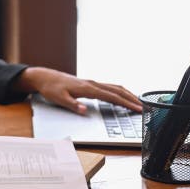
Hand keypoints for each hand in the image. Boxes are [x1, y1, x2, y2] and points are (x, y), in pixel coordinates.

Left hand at [15, 67, 141, 113]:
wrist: (44, 77)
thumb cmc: (51, 88)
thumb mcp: (59, 99)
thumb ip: (72, 105)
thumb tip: (83, 111)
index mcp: (87, 88)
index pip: (111, 96)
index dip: (126, 103)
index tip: (137, 108)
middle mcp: (92, 84)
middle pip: (117, 90)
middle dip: (131, 98)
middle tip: (144, 107)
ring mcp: (91, 83)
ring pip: (114, 87)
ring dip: (127, 94)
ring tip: (138, 102)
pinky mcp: (89, 84)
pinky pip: (108, 87)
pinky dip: (119, 92)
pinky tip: (121, 96)